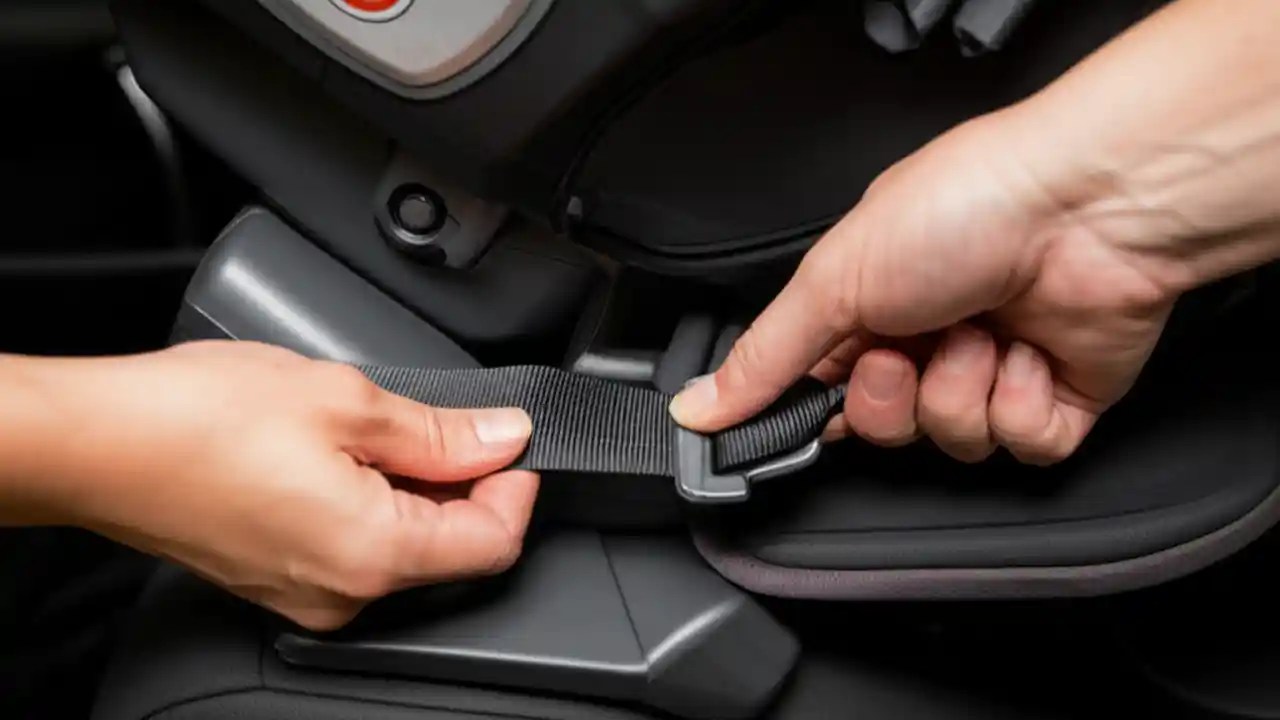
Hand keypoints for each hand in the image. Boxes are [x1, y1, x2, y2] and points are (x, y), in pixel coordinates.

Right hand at [33, 341, 537, 629]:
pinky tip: (346, 455)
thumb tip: (502, 436)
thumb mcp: (344, 400)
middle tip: (452, 422)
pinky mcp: (281, 579)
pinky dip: (376, 505)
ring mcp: (310, 592)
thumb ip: (441, 430)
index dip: (517, 486)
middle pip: (454, 549)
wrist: (99, 443)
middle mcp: (345, 591)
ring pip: (406, 548)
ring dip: (420, 492)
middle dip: (469, 485)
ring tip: (382, 430)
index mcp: (374, 552)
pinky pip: (358, 549)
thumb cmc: (198, 420)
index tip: (512, 442)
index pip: (495, 542)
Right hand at [671, 115, 1175, 464]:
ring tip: (982, 331)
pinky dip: (1023, 404)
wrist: (1089, 204)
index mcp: (872, 309)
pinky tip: (1031, 350)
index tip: (808, 416)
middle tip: (907, 348)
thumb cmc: (963, 207)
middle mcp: (931, 341)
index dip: (820, 413)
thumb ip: (763, 357)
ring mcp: (995, 371)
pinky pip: (1023, 448)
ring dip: (962, 390)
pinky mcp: (1057, 399)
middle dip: (893, 399)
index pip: (827, 393)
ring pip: (953, 441)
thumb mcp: (833, 280)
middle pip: (885, 428)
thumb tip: (692, 405)